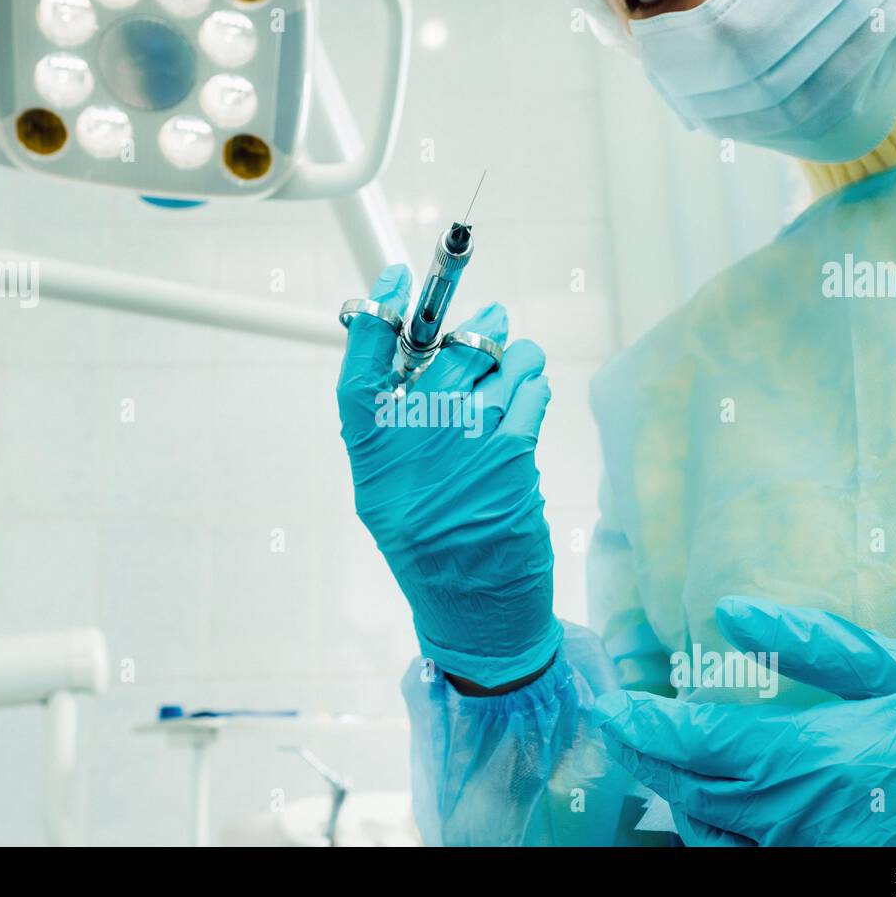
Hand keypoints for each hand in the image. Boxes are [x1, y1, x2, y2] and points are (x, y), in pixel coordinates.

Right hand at [337, 264, 561, 689]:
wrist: (477, 613)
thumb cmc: (431, 549)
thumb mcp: (387, 494)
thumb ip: (392, 430)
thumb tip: (413, 357)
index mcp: (374, 455)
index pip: (361, 370)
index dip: (374, 320)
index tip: (392, 283)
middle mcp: (414, 447)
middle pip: (444, 355)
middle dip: (475, 330)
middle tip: (490, 321)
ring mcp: (465, 448)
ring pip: (499, 365)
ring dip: (514, 357)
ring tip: (517, 364)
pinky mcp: (514, 458)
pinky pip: (530, 393)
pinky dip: (534, 386)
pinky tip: (530, 396)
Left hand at [594, 596, 895, 845]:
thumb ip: (811, 642)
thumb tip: (731, 609)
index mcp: (823, 758)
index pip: (705, 744)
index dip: (647, 726)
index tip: (609, 707)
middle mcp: (810, 820)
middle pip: (698, 794)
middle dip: (648, 760)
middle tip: (617, 728)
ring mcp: (822, 861)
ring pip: (718, 839)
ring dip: (677, 800)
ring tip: (655, 762)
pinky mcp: (838, 879)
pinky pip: (754, 866)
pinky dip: (720, 839)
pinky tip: (709, 810)